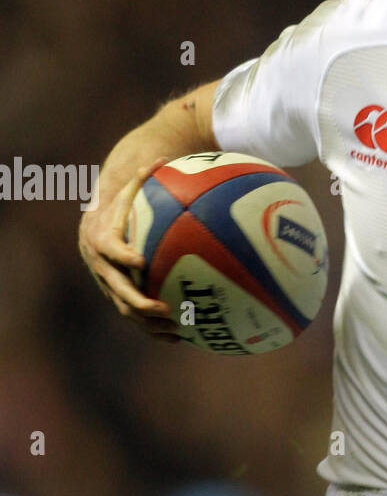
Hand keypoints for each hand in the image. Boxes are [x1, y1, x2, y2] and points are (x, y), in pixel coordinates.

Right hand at [78, 159, 180, 342]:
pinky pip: (137, 319)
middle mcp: (102, 268)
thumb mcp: (127, 192)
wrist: (95, 229)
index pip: (109, 250)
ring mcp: (109, 286)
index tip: (141, 260)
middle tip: (164, 308)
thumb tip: (163, 158)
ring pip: (127, 310)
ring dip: (150, 323)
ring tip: (177, 329)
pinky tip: (182, 338)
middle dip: (140, 301)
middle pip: (118, 289)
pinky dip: (156, 331)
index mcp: (102, 241)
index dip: (123, 256)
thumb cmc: (119, 207)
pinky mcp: (119, 297)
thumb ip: (142, 179)